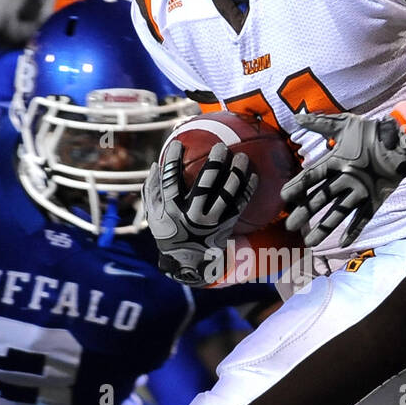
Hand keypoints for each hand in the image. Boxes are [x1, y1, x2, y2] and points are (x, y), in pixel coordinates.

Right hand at [143, 139, 256, 284]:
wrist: (187, 261)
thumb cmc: (168, 231)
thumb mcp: (153, 214)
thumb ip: (152, 190)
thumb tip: (156, 164)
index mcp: (171, 210)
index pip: (171, 181)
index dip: (174, 161)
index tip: (178, 143)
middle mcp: (192, 216)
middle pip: (205, 185)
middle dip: (214, 164)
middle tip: (221, 147)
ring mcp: (211, 222)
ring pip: (227, 194)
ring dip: (236, 174)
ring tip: (242, 157)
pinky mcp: (225, 227)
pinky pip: (239, 205)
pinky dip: (247, 190)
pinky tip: (254, 176)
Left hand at [281, 112, 405, 247]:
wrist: (402, 143)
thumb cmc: (371, 132)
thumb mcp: (344, 123)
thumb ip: (320, 122)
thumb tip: (296, 115)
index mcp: (336, 161)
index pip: (311, 177)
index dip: (296, 187)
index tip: (283, 198)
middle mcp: (346, 180)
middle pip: (321, 199)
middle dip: (304, 213)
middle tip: (289, 226)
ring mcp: (361, 193)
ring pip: (339, 214)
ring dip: (323, 229)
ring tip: (309, 242)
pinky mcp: (375, 201)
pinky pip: (363, 219)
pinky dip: (354, 231)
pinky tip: (343, 244)